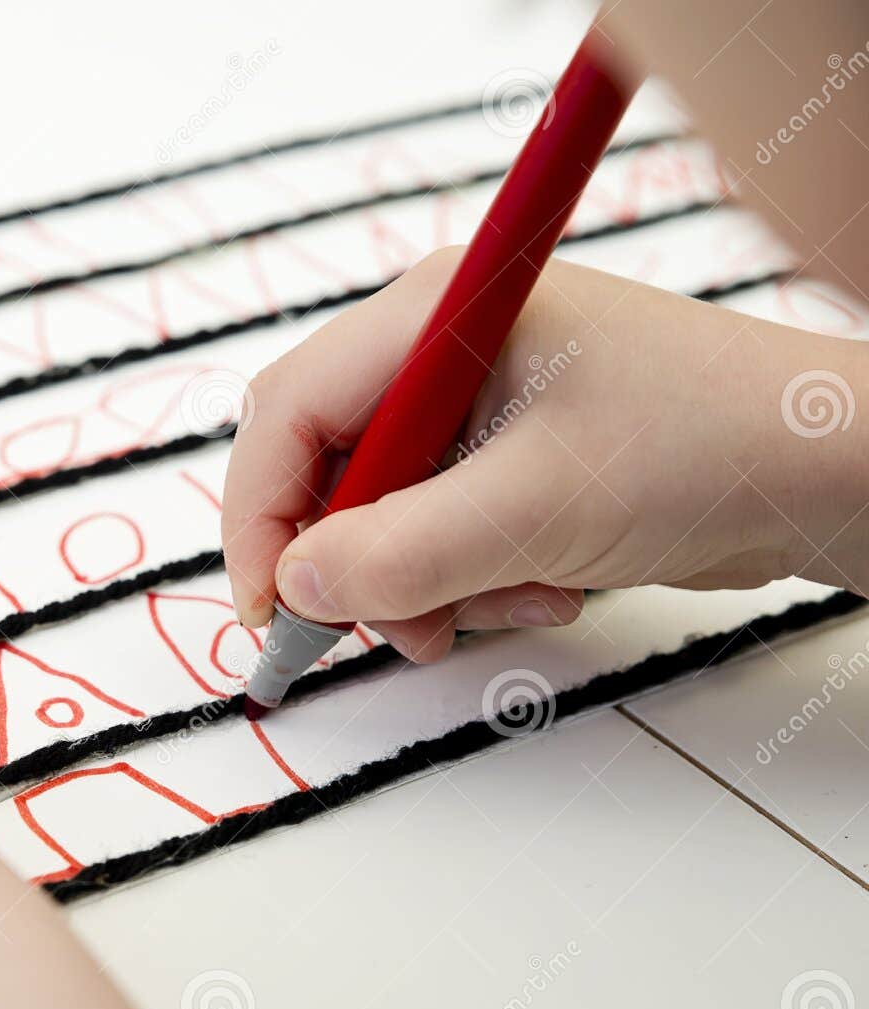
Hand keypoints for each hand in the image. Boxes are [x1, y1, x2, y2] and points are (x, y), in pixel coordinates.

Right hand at [223, 249, 868, 660]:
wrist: (833, 470)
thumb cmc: (703, 451)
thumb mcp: (533, 511)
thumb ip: (397, 554)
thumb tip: (297, 588)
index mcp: (436, 316)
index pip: (289, 411)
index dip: (262, 515)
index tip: (273, 609)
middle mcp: (445, 348)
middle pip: (330, 464)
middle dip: (356, 559)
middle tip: (401, 627)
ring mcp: (481, 400)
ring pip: (384, 510)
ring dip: (427, 580)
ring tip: (510, 602)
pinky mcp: (513, 451)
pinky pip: (443, 528)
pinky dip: (473, 576)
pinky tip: (546, 586)